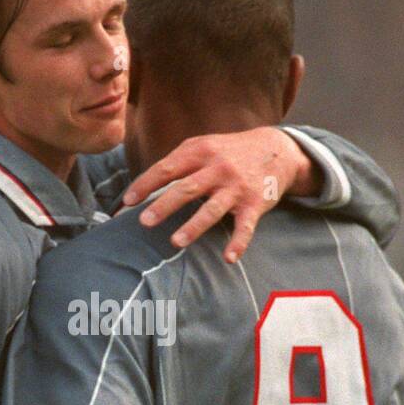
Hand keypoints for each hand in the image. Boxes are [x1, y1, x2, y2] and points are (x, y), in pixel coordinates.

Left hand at [121, 127, 318, 263]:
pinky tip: (229, 258)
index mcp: (200, 152)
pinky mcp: (254, 204)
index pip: (167, 169)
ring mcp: (236, 187)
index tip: (127, 201)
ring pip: (212, 209)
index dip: (145, 184)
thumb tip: (140, 189)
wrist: (276, 150)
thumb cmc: (228, 152)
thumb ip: (176, 164)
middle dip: (164, 205)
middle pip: (187, 188)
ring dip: (194, 226)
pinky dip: (238, 243)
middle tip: (144, 221)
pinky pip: (245, 227)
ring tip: (176, 242)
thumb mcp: (203, 147)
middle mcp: (217, 168)